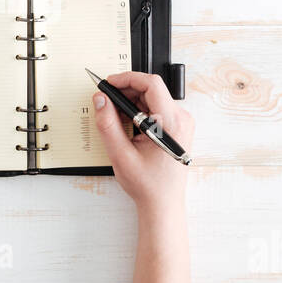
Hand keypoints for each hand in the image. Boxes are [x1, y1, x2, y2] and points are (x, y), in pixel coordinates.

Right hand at [92, 71, 194, 212]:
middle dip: (127, 91)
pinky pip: (157, 109)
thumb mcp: (120, 154)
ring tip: (115, 115)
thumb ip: (108, 124)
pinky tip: (127, 123)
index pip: (151, 84)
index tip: (110, 83)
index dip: (128, 78)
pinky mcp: (177, 128)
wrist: (163, 204)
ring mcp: (181, 123)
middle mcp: (181, 119)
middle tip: (106, 101)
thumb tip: (100, 100)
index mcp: (171, 123)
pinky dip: (140, 110)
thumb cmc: (148, 184)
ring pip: (153, 99)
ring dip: (132, 101)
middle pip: (152, 90)